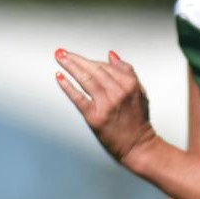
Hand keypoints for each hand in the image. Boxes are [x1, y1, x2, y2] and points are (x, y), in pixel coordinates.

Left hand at [55, 49, 158, 163]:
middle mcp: (118, 92)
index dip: (91, 60)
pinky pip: (79, 97)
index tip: (79, 56)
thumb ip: (127, 72)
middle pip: (94, 70)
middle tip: (63, 53)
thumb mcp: (140, 92)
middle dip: (77, 59)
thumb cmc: (138, 121)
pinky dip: (68, 86)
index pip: (106, 66)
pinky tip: (60, 77)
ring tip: (60, 58)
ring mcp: (106, 104)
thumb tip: (112, 56)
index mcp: (130, 85)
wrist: (138, 145)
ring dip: (70, 66)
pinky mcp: (95, 116)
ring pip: (86, 79)